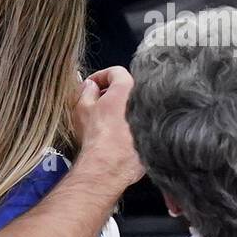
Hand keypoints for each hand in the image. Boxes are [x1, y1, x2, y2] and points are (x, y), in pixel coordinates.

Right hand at [73, 67, 143, 188]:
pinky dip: (131, 127)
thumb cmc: (96, 136)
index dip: (99, 76)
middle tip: (97, 103)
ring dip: (123, 111)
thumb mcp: (82, 108)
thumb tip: (90, 87)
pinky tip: (118, 137)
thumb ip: (86, 91)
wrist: (109, 165)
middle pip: (129, 89)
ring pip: (136, 107)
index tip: (91, 86)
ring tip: (107, 122)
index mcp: (128, 87)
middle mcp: (145, 99)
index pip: (115, 71)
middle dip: (112, 94)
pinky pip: (142, 125)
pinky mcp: (155, 136)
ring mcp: (152, 117)